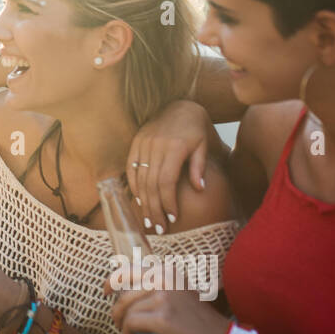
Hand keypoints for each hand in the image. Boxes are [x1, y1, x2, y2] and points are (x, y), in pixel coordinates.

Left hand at [104, 265, 226, 333]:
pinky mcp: (162, 318)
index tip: (106, 290)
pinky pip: (131, 323)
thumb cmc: (200, 322)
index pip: (130, 269)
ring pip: (126, 309)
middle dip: (116, 308)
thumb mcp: (180, 293)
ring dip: (122, 324)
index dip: (113, 279)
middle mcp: (164, 277)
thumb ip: (161, 287)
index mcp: (167, 269)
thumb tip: (132, 292)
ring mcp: (163, 297)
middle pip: (124, 292)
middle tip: (115, 320)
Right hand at [126, 99, 210, 229]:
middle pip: (151, 184)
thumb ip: (199, 167)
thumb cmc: (195, 128)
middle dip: (154, 208)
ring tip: (149, 220)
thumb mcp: (203, 145)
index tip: (172, 218)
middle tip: (158, 228)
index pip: (166, 181)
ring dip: (144, 202)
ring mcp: (143, 143)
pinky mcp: (136, 142)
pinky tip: (140, 200)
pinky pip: (131, 167)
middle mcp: (155, 145)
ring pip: (140, 178)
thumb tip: (199, 190)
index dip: (168, 202)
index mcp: (174, 147)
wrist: (179, 105)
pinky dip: (134, 186)